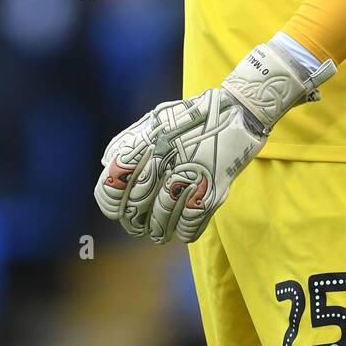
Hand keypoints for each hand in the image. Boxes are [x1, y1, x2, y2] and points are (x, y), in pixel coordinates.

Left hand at [94, 39, 335, 244]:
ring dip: (156, 230)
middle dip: (133, 221)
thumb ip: (129, 138)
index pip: (115, 181)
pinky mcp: (213, 189)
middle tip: (136, 226)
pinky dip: (183, 231)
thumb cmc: (193, 116)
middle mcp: (166, 158)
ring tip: (156, 233)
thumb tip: (107, 164)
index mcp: (147, 140)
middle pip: (136, 204)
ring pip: (162, 217)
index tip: (114, 211)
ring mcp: (191, 175)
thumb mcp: (156, 117)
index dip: (110, 203)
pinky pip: (190, 222)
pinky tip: (180, 230)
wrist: (239, 112)